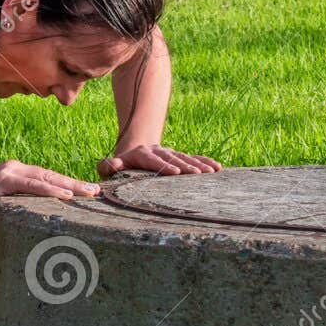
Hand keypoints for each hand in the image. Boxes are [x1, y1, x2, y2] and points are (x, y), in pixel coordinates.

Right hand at [0, 161, 100, 226]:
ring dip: (70, 186)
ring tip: (90, 193)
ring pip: (46, 178)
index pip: (46, 177)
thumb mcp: (1, 202)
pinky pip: (33, 186)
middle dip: (75, 184)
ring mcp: (10, 173)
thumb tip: (33, 213)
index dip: (66, 184)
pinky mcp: (5, 182)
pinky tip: (67, 195)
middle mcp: (14, 168)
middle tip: (97, 190)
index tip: (85, 190)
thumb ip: (17, 201)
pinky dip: (51, 190)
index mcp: (15, 172)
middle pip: (51, 175)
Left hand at [98, 145, 221, 179]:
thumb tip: (114, 164)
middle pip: (172, 158)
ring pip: (185, 157)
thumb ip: (107, 166)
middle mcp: (157, 152)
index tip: (175, 172)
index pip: (152, 160)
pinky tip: (218, 167)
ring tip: (211, 171)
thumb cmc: (119, 166)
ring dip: (198, 164)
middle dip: (185, 165)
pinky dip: (205, 161)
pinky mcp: (178, 156)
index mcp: (141, 155)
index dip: (163, 166)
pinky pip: (193, 158)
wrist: (132, 152)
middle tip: (197, 173)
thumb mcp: (109, 166)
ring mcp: (169, 153)